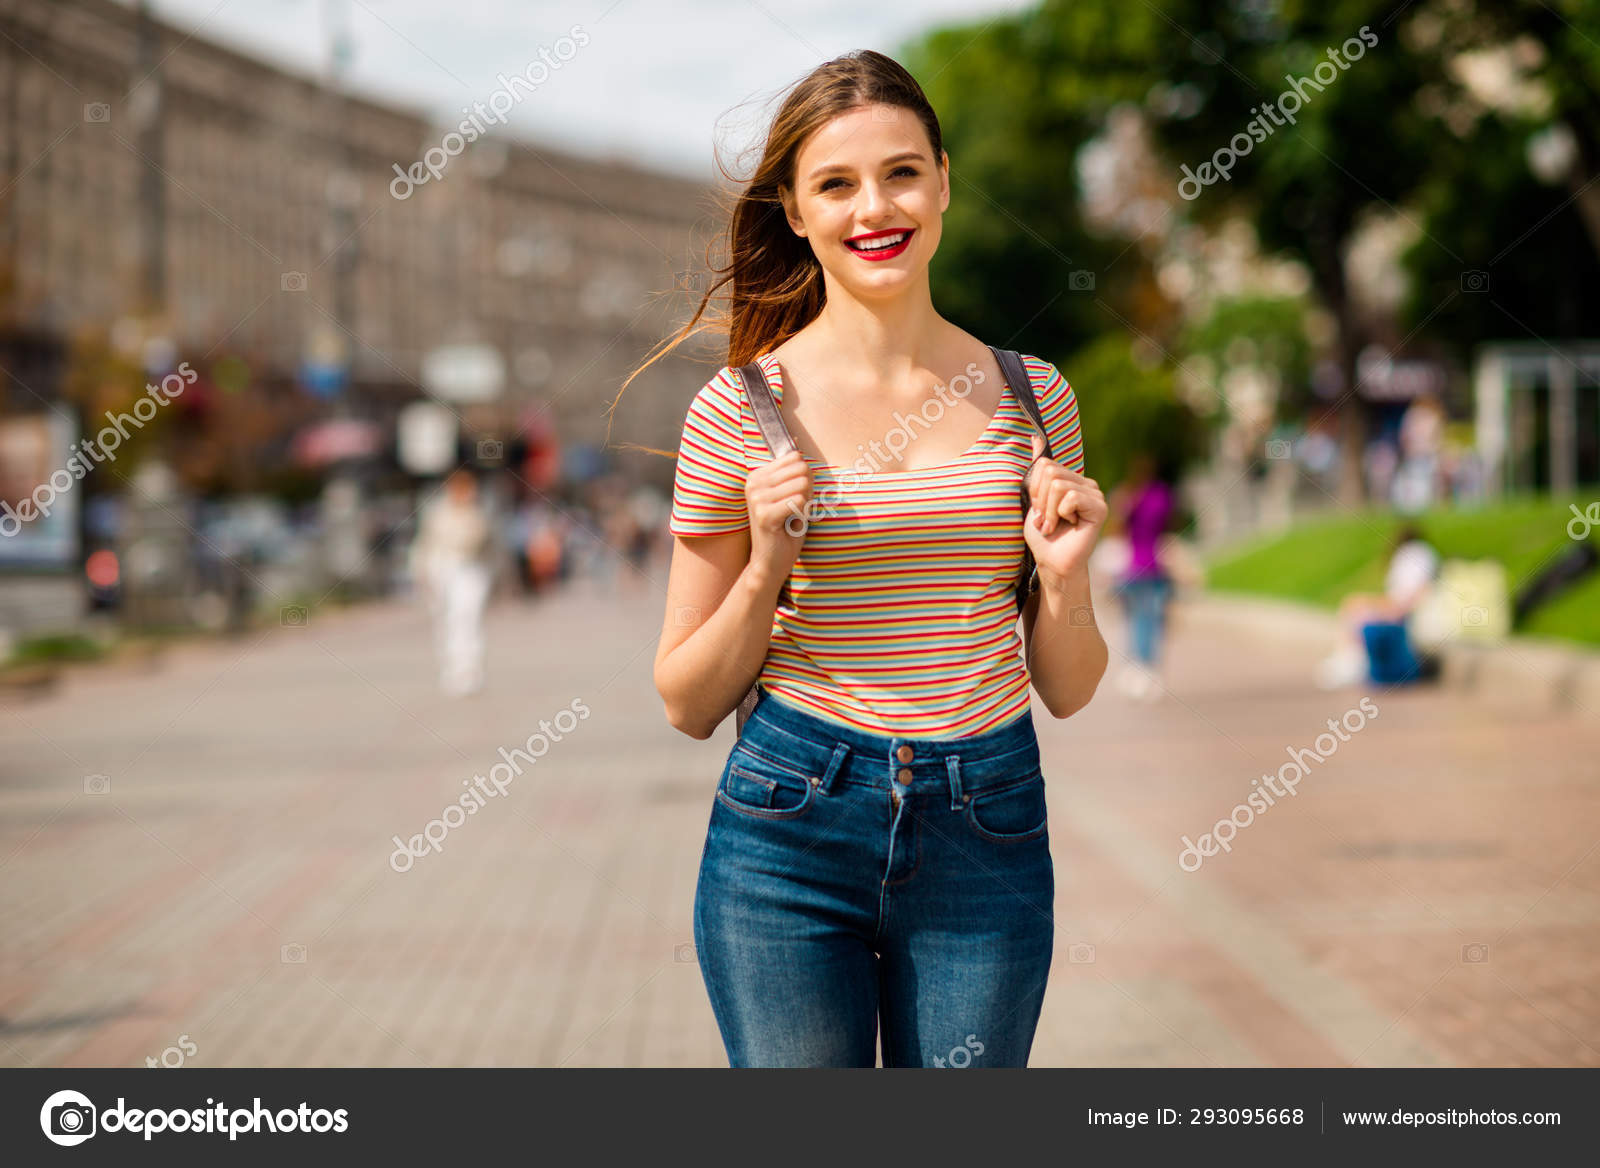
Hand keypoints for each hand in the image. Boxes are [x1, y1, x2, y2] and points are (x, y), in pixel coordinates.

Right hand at [745, 448, 811, 583]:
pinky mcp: (764, 514)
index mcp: (757, 475)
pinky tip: (788, 527)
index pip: (796, 458)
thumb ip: (793, 470)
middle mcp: (753, 482)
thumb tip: (796, 441)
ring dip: (804, 506)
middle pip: (802, 469)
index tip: (792, 499)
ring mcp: (756, 497)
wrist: (771, 562)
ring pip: (802, 485)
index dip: (804, 481)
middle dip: (806, 492)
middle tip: (793, 511)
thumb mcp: (790, 494)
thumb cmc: (785, 528)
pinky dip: (801, 516)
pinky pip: (799, 501)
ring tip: (790, 518)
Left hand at [1022, 432, 1105, 584]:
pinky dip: (1061, 514)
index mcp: (1071, 479)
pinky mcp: (1100, 506)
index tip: (1038, 510)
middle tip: (1046, 519)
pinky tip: (1069, 526)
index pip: (1044, 464)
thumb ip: (1036, 470)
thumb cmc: (1043, 535)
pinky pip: (1070, 497)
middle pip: (1050, 472)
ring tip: (1054, 525)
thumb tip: (1035, 436)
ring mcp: (1095, 493)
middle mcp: (1085, 483)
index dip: (1034, 489)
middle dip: (1040, 500)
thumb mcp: (1033, 499)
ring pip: (1058, 485)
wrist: (1053, 562)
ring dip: (1049, 510)